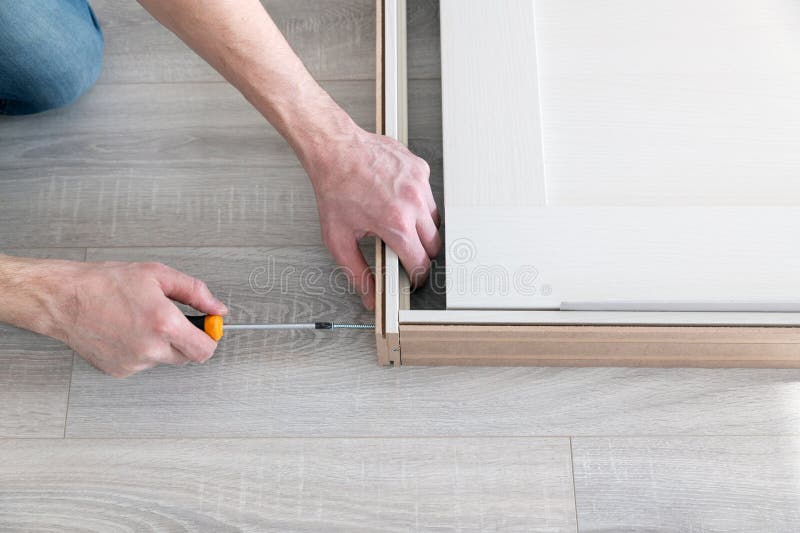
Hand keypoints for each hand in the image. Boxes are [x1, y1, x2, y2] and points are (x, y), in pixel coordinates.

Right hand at [27, 260, 226, 377]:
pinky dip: (141, 350)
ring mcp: (134, 363)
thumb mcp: (158, 275)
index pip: (205, 350)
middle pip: (188, 357)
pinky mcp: (119, 371)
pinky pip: (143, 364)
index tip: (206, 328)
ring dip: (161, 344)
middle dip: (186, 340)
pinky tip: (126, 331)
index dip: (210, 338)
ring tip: (140, 321)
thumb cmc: (105, 284)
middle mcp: (150, 349)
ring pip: (164, 359)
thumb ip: (195, 292)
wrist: (65, 299)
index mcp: (164, 324)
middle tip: (170, 320)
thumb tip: (217, 309)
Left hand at [305, 127, 440, 309]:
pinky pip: (429, 196)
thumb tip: (369, 296)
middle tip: (403, 252)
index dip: (416, 276)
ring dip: (421, 229)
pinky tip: (397, 200)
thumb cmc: (335, 188)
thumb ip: (356, 273)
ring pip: (435, 221)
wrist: (335, 150)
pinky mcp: (421, 169)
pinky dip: (417, 203)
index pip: (421, 263)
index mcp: (396, 223)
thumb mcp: (338, 239)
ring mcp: (420, 184)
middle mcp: (413, 203)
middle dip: (420, 254)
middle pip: (434, 245)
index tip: (411, 278)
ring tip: (398, 224)